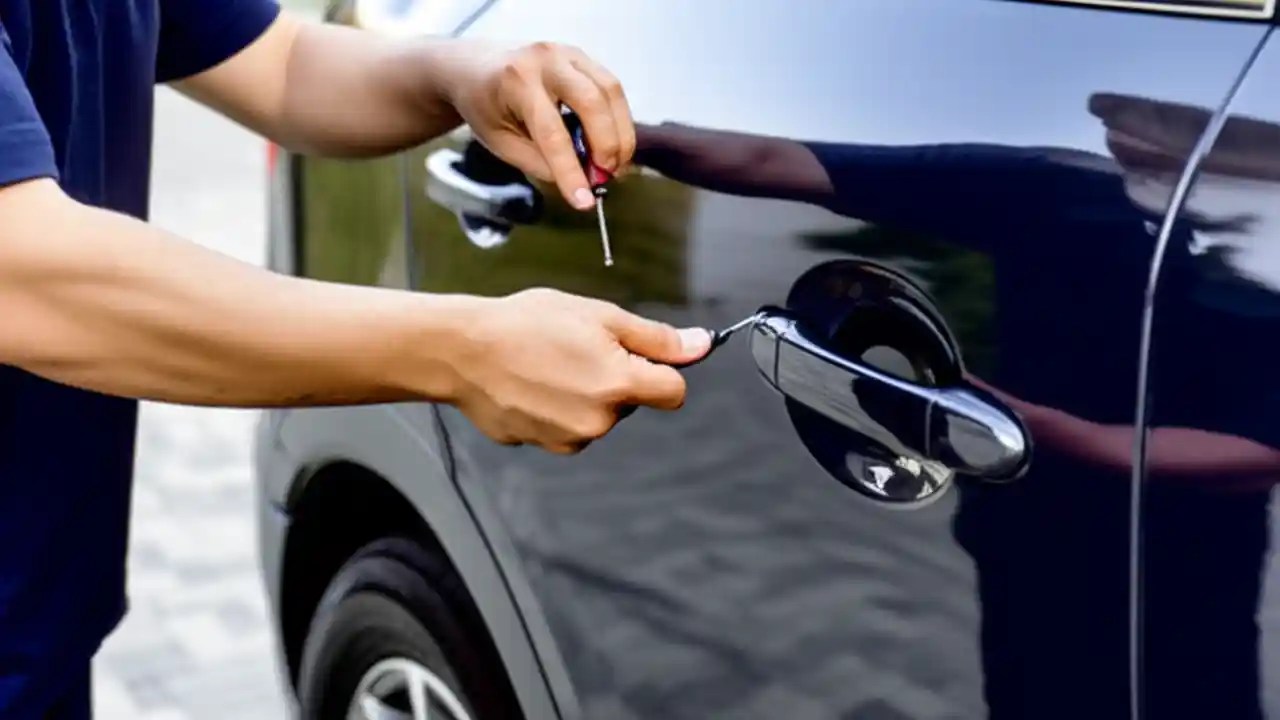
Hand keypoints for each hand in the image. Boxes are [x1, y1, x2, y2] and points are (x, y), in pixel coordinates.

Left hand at [438, 40, 635, 209]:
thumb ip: (539, 162)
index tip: (584, 202)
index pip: (551, 133)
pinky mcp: (582, 56)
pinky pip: (611, 88)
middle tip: (607, 176)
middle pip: (592, 102)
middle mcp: (545, 59)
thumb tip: (581, 181)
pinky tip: (612, 142)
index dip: (571, 171)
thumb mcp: (501, 143)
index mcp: (516, 82)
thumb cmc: (485, 107)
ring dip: (621, 133)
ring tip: (614, 164)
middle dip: (607, 145)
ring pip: (611, 91)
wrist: (475, 66)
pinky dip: (618, 119)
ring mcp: (568, 52)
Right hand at [447, 289, 710, 453]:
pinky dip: (558, 410)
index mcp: (619, 384)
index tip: (639, 354)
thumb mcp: (598, 315)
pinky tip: (532, 385)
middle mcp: (599, 420)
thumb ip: (655, 338)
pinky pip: (568, 428)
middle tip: (576, 348)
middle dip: (616, 378)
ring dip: (585, 394)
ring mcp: (570, 439)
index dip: (662, 370)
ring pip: (599, 416)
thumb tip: (702, 346)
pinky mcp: (544, 446)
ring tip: (548, 365)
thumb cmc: (527, 323)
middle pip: (632, 402)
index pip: (673, 392)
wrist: (462, 351)